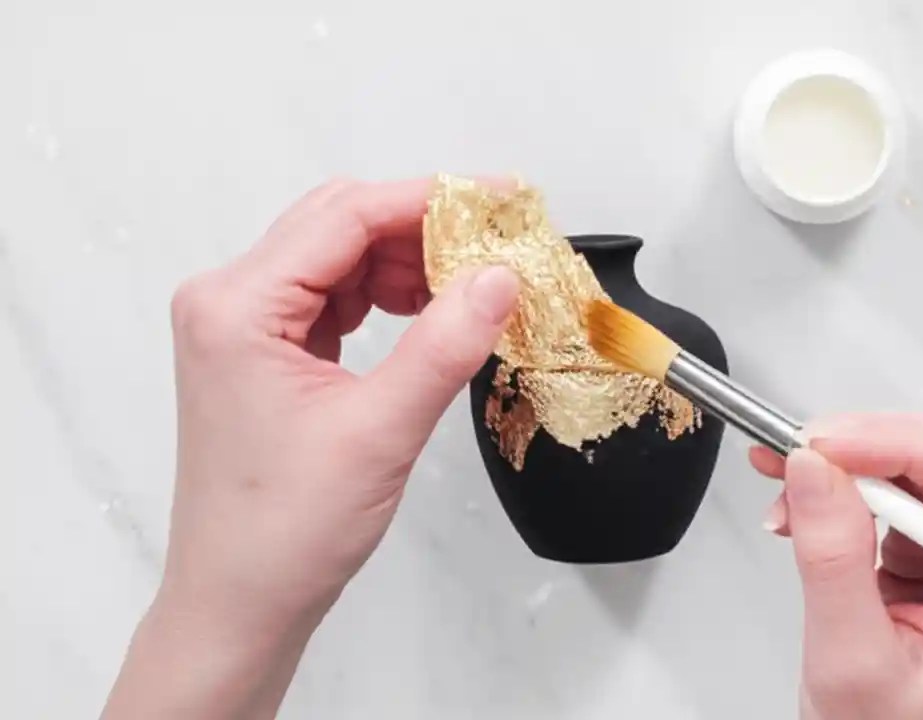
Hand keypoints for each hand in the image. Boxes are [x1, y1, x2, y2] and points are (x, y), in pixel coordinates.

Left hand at [103, 177, 519, 718]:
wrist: (240, 603)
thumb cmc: (289, 531)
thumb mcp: (381, 431)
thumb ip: (444, 344)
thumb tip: (502, 277)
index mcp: (237, 305)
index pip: (345, 216)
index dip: (430, 199)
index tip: (502, 201)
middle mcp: (228, 300)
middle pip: (338, 224)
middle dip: (422, 227)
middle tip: (498, 243)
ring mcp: (242, 326)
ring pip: (338, 257)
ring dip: (407, 262)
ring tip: (475, 284)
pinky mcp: (263, 352)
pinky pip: (332, 297)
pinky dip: (386, 296)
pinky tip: (432, 311)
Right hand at [751, 415, 922, 719]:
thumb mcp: (851, 662)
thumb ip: (834, 558)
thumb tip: (812, 466)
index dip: (900, 441)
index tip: (824, 445)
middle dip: (863, 449)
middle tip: (789, 459)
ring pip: (922, 462)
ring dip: (847, 467)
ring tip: (787, 493)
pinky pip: (904, 488)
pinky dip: (849, 487)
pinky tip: (806, 506)